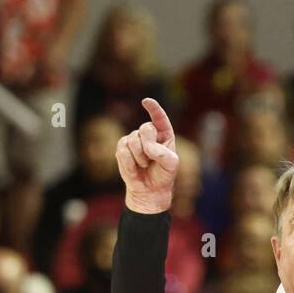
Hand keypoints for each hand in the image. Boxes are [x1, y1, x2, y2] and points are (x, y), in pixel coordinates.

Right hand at [117, 98, 179, 214]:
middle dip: (148, 145)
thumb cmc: (163, 176)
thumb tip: (147, 147)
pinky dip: (129, 162)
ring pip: (133, 140)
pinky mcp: (122, 148)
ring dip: (139, 157)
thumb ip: (163, 153)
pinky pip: (123, 150)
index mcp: (164, 134)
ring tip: (144, 165)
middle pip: (145, 128)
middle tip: (151, 159)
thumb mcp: (171, 165)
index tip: (146, 102)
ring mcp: (134, 140)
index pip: (159, 118)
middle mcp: (149, 134)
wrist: (149, 191)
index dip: (153, 109)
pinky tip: (135, 169)